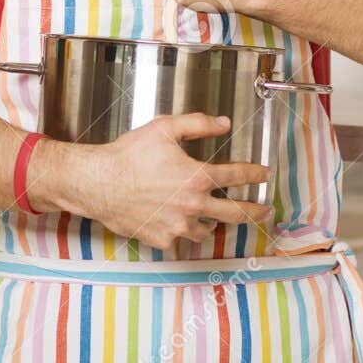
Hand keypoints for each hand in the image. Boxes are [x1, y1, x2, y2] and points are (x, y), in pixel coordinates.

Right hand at [45, 114, 271, 250]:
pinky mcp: (161, 239)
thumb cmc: (128, 155)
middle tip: (265, 211)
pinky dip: (182, 231)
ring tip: (216, 218)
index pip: (237, 176)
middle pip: (235, 213)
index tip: (265, 175)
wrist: (97, 183)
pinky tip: (178, 222)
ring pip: (207, 230)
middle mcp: (193, 206)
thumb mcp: (164, 129)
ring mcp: (177, 226)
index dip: (255, 175)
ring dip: (213, 223)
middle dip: (255, 212)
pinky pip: (179, 238)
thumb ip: (198, 124)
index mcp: (197, 178)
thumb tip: (224, 123)